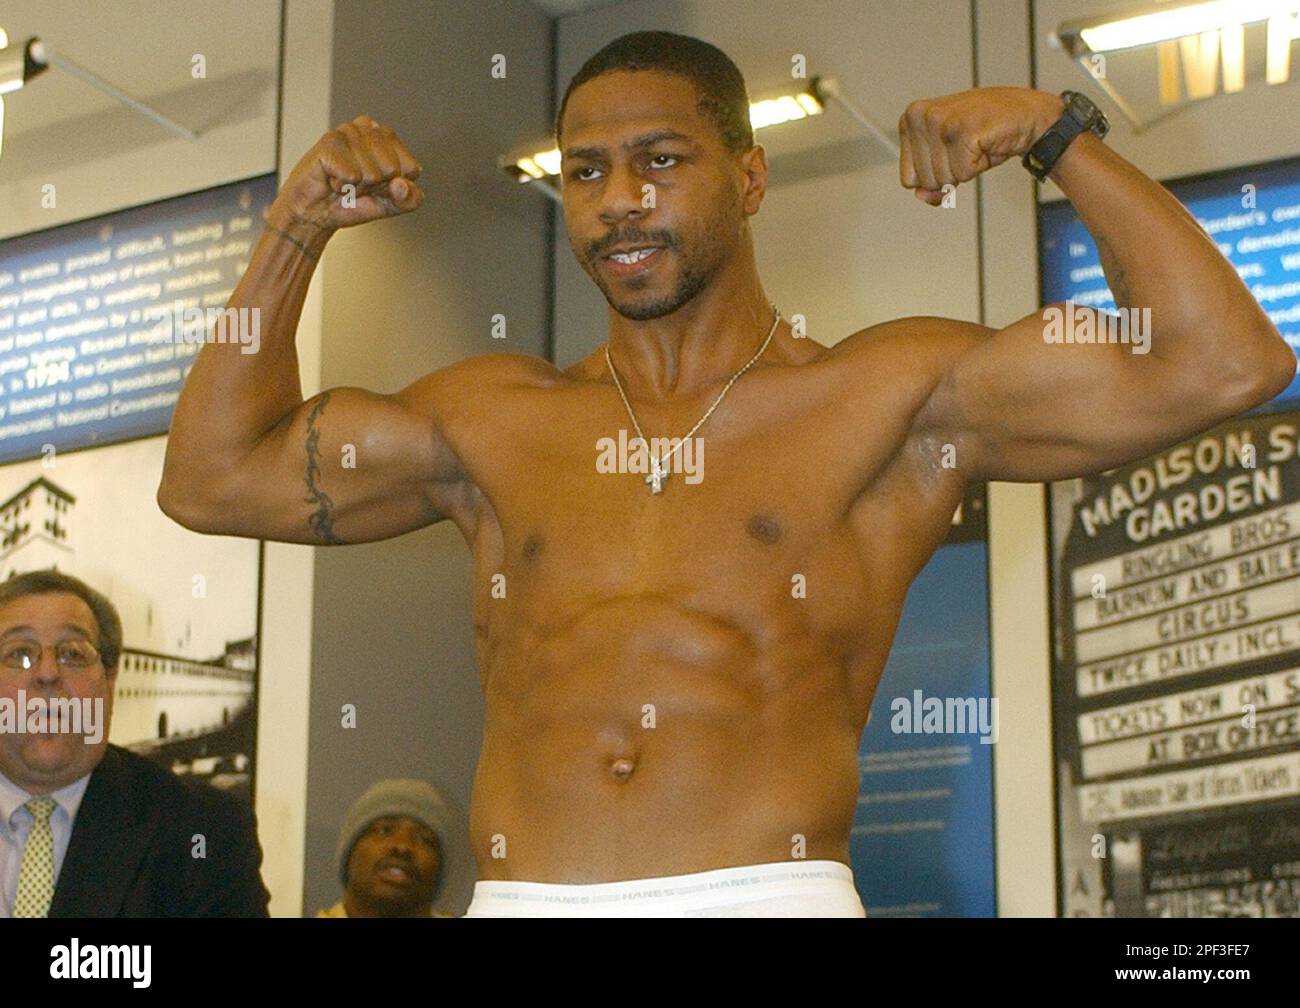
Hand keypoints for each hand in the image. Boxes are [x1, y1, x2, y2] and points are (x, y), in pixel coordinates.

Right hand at [267, 114, 423, 231]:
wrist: (315, 212)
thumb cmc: (351, 201)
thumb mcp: (391, 205)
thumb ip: (410, 199)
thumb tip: (402, 185)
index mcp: (388, 139)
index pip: (411, 168)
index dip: (395, 187)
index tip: (377, 187)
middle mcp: (369, 129)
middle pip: (392, 170)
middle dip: (376, 187)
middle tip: (357, 185)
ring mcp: (349, 131)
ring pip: (373, 174)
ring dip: (357, 187)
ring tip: (343, 181)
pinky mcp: (330, 141)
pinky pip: (352, 175)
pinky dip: (342, 186)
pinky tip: (332, 178)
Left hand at [898, 87, 1062, 205]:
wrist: (1024, 115)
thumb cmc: (983, 134)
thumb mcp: (948, 157)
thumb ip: (928, 180)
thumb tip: (921, 196)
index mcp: (910, 118)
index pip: (908, 179)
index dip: (935, 176)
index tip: (952, 153)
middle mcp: (920, 116)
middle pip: (926, 181)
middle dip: (951, 173)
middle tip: (968, 147)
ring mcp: (940, 122)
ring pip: (943, 179)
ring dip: (965, 169)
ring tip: (977, 144)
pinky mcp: (962, 132)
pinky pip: (963, 174)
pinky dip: (978, 166)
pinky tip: (986, 144)